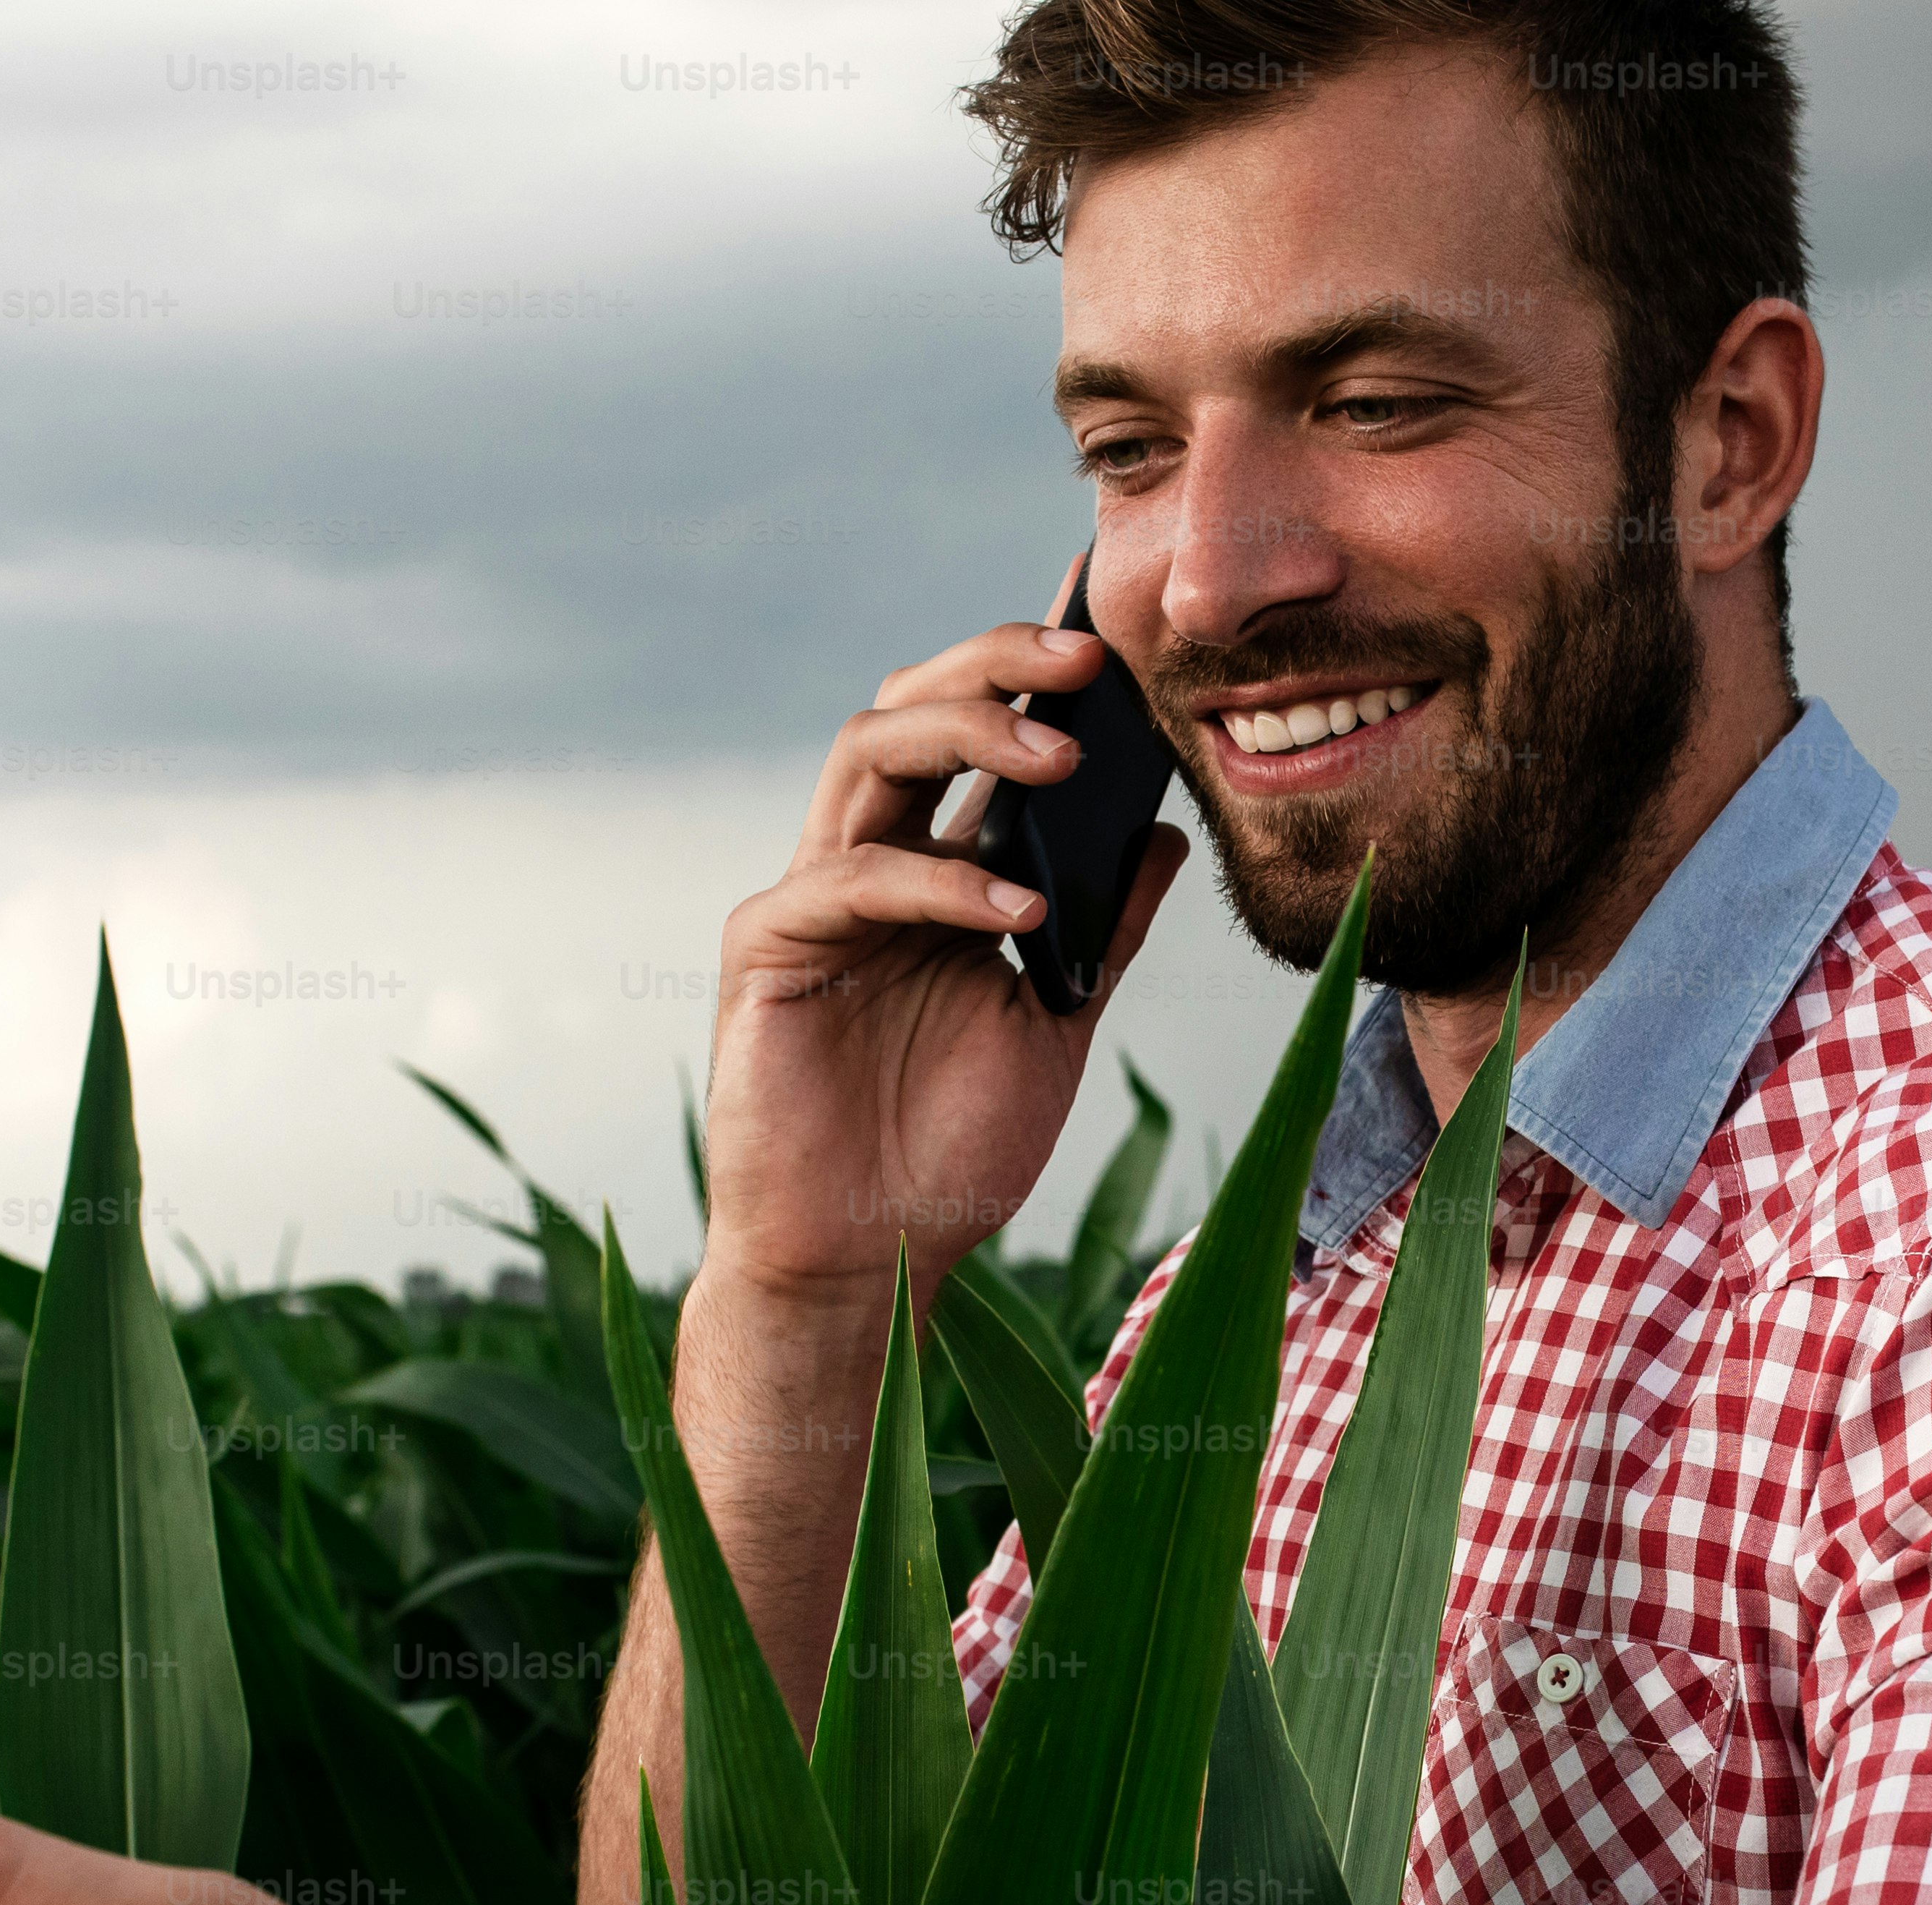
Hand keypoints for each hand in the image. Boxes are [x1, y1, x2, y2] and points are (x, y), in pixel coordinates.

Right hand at [701, 567, 1191, 1313]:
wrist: (870, 1263)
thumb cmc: (950, 1151)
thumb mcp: (1058, 1024)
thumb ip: (1104, 929)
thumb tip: (1165, 829)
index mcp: (934, 872)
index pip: (977, 738)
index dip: (1027, 668)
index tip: (1103, 613)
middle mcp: (867, 863)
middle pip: (912, 708)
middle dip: (995, 664)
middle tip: (1085, 656)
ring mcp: (811, 898)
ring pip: (867, 752)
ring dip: (969, 735)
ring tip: (1064, 757)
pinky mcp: (767, 948)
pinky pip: (851, 879)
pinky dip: (940, 883)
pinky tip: (1018, 908)